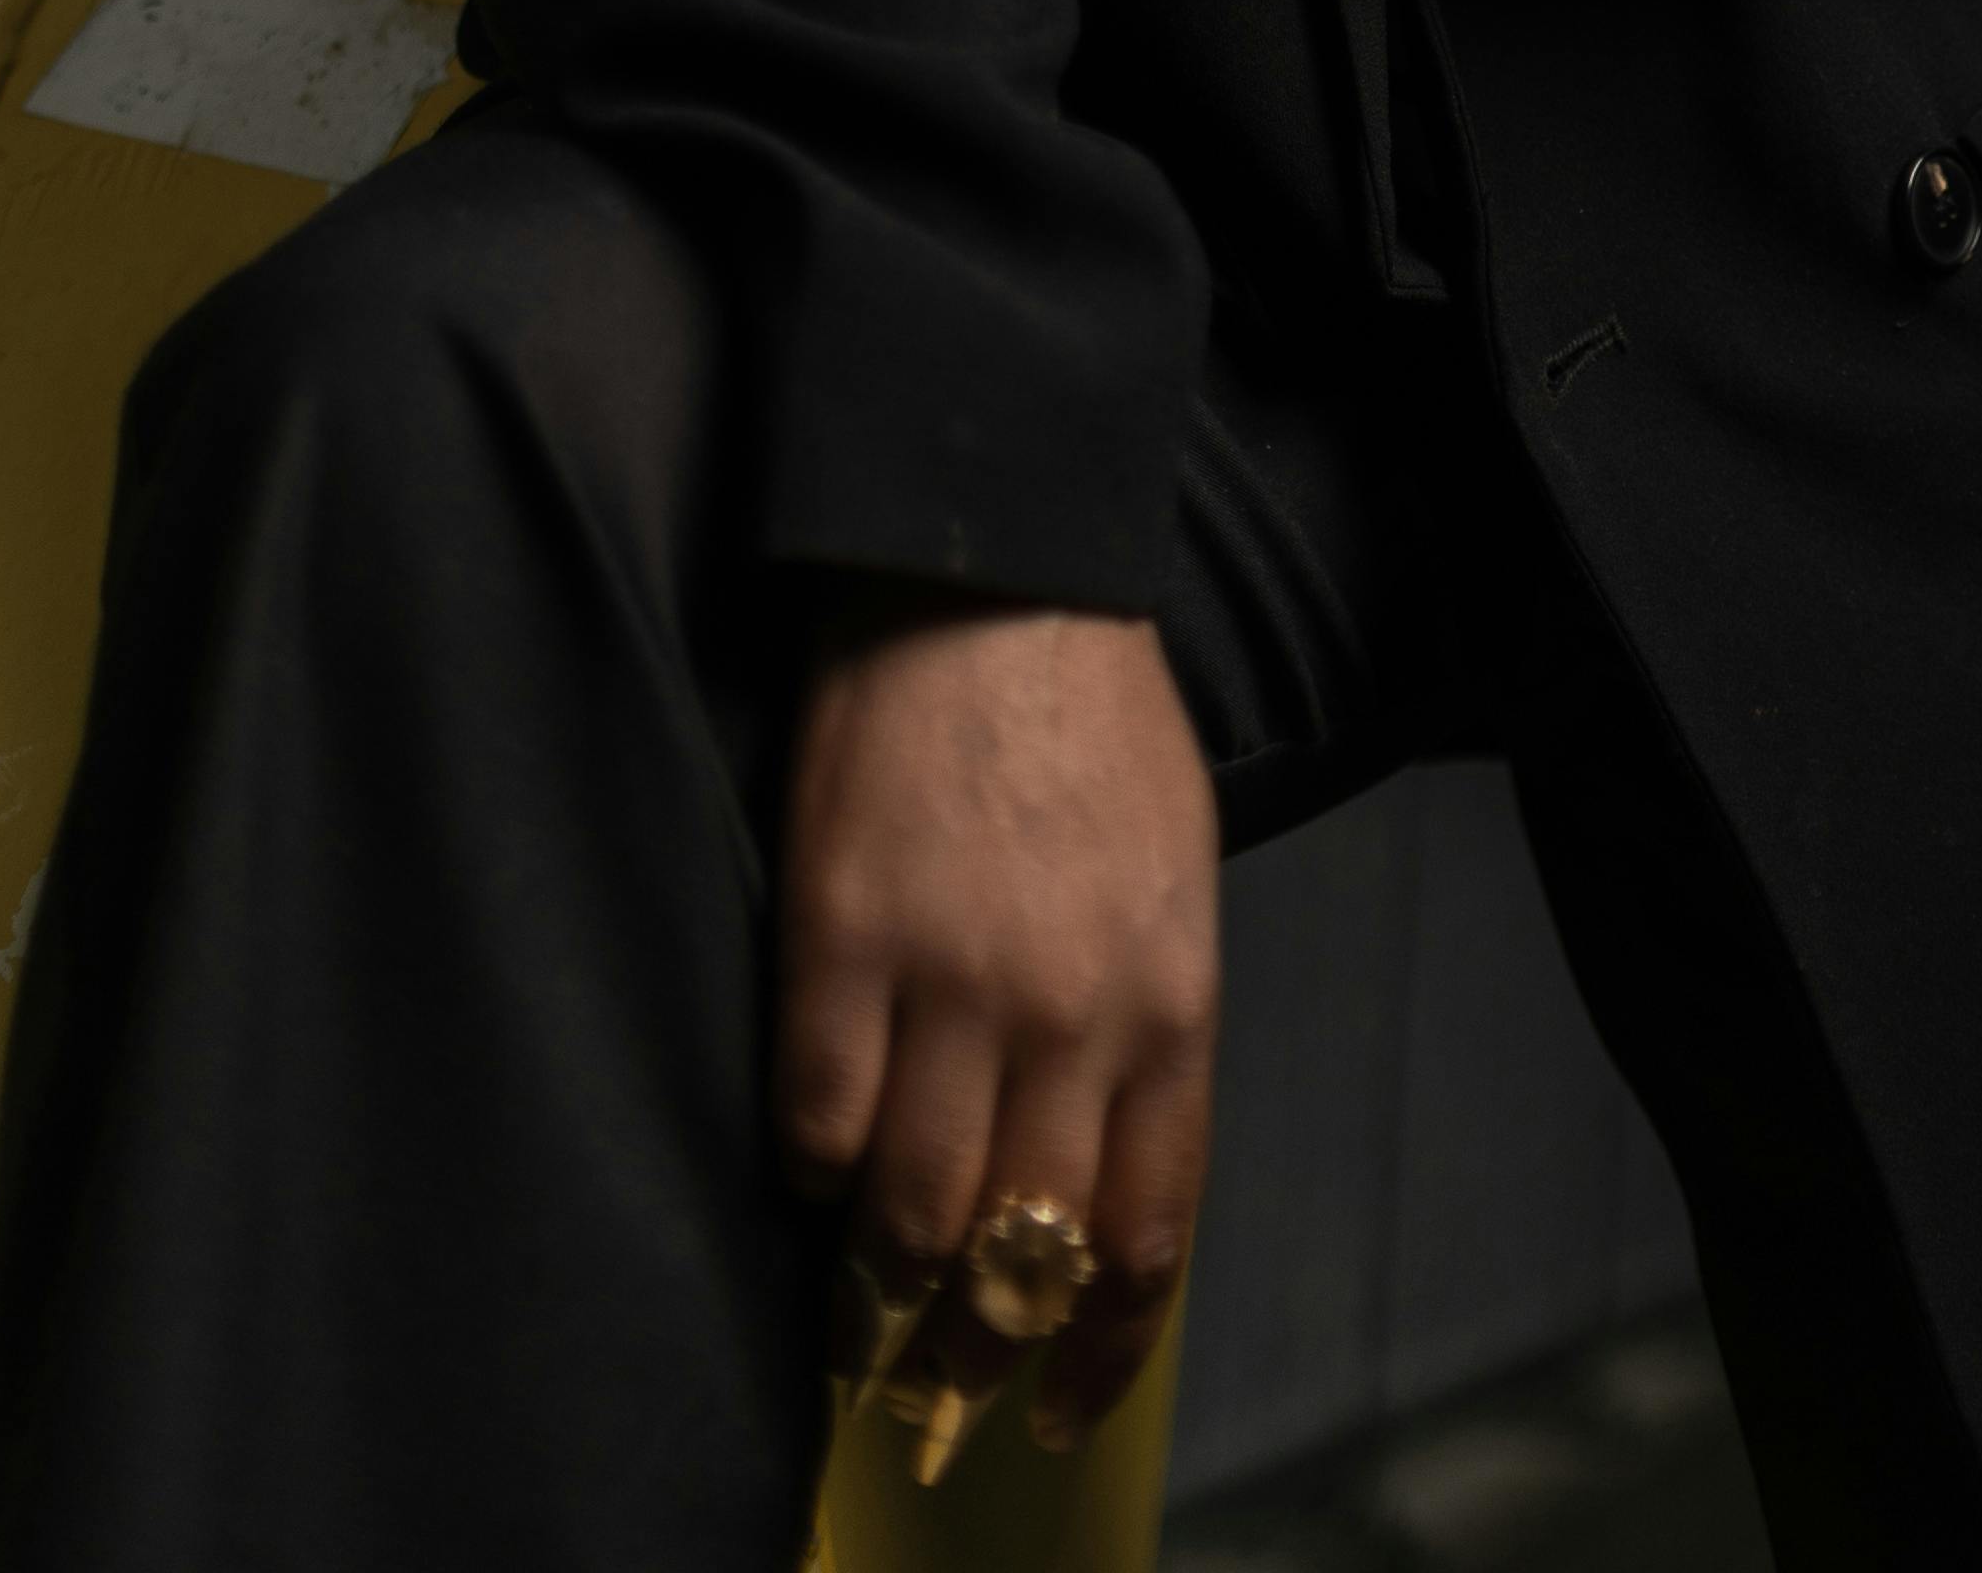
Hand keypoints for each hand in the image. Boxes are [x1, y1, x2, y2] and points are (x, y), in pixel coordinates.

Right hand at [780, 604, 1217, 1457]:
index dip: (1095, 1350)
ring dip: (880, 1276)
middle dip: (974, 1340)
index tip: (1057, 1407)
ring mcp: (954, 981)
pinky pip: (812, 1118)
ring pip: (910, 1212)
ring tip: (859, 1287)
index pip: (1142, 1237)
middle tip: (933, 1372)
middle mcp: (1072, 1016)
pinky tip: (813, 1145)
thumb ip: (1142, 1028)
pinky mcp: (841, 938)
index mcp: (1170, 1005)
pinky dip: (808, 1161)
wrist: (998, 575)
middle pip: (1018, 1253)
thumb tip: (1092, 1169)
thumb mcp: (1173, 880)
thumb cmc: (1092, 726)